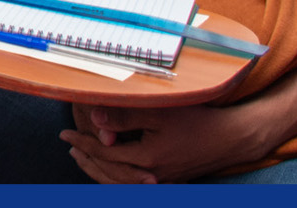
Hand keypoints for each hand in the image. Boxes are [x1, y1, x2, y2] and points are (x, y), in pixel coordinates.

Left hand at [59, 103, 271, 183]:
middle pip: (109, 175)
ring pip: (120, 184)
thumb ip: (125, 116)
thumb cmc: (197, 120)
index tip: (65, 133)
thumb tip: (94, 118)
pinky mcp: (169, 181)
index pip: (105, 154)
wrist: (231, 138)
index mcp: (148, 160)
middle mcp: (153, 176)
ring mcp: (161, 181)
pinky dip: (116, 177)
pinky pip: (134, 185)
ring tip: (83, 157)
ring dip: (98, 171)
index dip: (82, 143)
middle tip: (70, 146)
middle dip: (87, 160)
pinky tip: (110, 167)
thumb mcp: (159, 111)